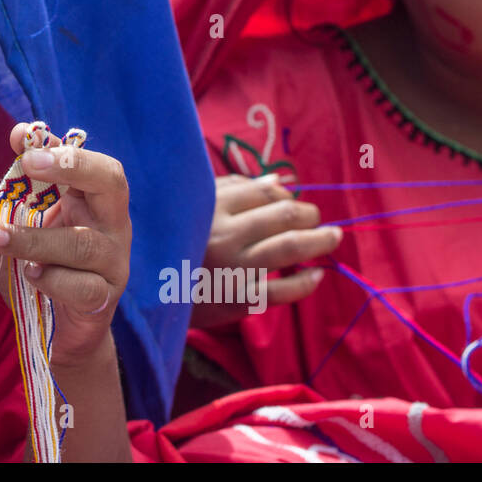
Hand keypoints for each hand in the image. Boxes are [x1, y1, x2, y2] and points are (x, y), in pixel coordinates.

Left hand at [0, 123, 131, 369]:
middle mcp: (114, 225)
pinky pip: (81, 286)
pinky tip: (27, 275)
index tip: (22, 144)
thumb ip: (29, 181)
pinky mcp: (103, 299)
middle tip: (27, 166)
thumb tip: (18, 133)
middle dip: (72, 168)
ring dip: (34, 240)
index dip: (66, 151)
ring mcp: (114, 263)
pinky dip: (49, 279)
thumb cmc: (44, 259)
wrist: (61, 326)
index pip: (98, 163)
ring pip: (82, 243)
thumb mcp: (36, 218)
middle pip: (112, 183)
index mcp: (99, 200)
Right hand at [190, 174, 339, 328]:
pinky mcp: (237, 299)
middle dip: (309, 215)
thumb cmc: (175, 243)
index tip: (290, 202)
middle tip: (317, 219)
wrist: (149, 292)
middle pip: (283, 215)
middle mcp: (222, 234)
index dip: (285, 195)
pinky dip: (306, 282)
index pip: (264, 192)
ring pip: (290, 248)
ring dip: (320, 241)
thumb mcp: (193, 208)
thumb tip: (280, 181)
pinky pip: (283, 290)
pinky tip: (317, 274)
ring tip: (333, 238)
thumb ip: (233, 190)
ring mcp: (232, 268)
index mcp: (210, 207)